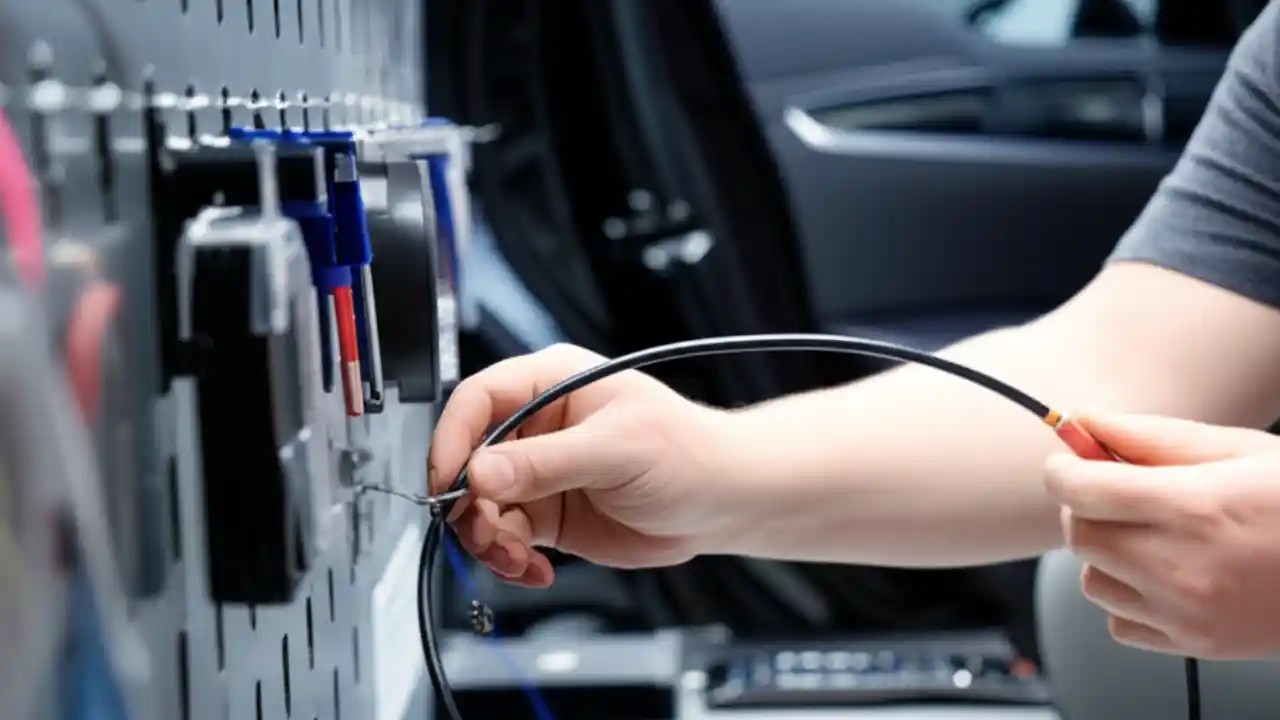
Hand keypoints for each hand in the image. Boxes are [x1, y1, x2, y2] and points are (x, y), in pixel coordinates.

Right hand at [428, 344, 735, 587]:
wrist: (721, 502)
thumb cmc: (687, 453)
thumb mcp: (615, 450)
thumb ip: (545, 463)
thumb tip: (481, 473)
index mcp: (550, 383)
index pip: (477, 400)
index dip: (453, 439)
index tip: (448, 481)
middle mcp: (536, 425)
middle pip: (468, 459)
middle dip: (469, 504)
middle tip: (487, 534)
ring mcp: (538, 472)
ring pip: (480, 506)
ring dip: (488, 540)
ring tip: (517, 559)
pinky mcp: (546, 513)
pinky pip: (504, 538)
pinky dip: (509, 560)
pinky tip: (534, 569)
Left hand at [1044, 411, 1279, 659]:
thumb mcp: (1237, 450)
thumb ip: (1151, 438)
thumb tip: (1085, 421)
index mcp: (1193, 506)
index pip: (1079, 491)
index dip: (1062, 470)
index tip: (1068, 463)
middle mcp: (1182, 565)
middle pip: (1077, 535)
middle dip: (1083, 509)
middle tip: (1115, 494)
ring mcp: (1186, 612)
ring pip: (1092, 580)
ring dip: (1105, 554)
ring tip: (1151, 535)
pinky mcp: (1195, 643)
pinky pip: (1119, 622)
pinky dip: (1128, 597)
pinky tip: (1164, 574)